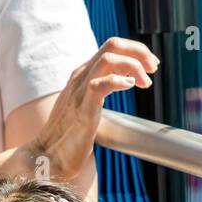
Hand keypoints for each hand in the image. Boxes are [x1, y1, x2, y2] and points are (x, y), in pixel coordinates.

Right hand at [28, 37, 158, 183]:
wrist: (48, 155)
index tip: (150, 65)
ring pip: (108, 59)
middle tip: (153, 69)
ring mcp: (79, 91)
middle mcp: (80, 76)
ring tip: (145, 83)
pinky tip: (130, 87)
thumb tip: (125, 82)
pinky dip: (119, 81)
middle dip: (139, 52)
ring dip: (134, 66)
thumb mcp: (87, 103)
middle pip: (112, 45)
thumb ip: (101, 89)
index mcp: (83, 74)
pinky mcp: (81, 109)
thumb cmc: (69, 135)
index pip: (111, 46)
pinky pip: (100, 85)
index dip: (135, 50)